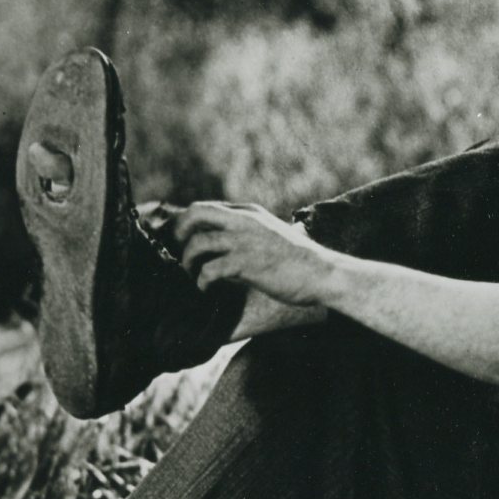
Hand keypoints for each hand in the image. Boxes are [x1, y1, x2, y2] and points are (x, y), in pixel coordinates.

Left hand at [173, 202, 339, 306]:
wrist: (322, 273)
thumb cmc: (298, 260)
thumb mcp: (271, 234)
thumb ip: (248, 233)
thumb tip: (223, 247)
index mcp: (249, 212)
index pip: (207, 208)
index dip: (188, 223)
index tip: (181, 240)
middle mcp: (243, 220)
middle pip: (195, 213)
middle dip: (179, 232)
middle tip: (176, 252)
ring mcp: (244, 241)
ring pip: (197, 243)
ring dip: (188, 261)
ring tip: (192, 276)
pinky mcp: (245, 263)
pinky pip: (208, 270)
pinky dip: (201, 282)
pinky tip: (206, 290)